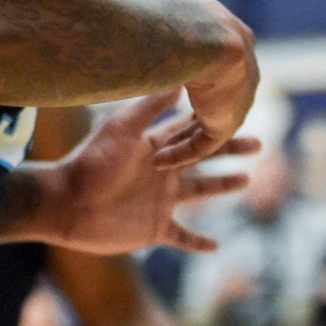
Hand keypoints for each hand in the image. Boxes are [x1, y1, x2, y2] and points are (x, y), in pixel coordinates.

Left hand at [52, 89, 258, 253]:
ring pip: (199, 192)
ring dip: (222, 186)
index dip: (212, 123)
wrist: (66, 204)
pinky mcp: (154, 229)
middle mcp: (160, 172)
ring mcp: (158, 200)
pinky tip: (215, 246)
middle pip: (203, 158)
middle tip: (259, 144)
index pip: (190, 131)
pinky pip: (182, 236)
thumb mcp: (121, 130)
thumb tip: (178, 79)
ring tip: (247, 180)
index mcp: (153, 148)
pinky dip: (197, 242)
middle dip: (229, 150)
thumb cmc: (90, 164)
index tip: (239, 111)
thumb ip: (148, 108)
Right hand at [146, 0, 257, 168]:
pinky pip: (202, 145)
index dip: (192, 74)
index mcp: (234, 46)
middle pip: (215, 101)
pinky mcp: (226, 123)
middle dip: (193, 116)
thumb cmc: (184, 15)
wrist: (205, 39)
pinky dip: (181, 154)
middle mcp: (241, 78)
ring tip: (158, 155)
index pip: (215, 66)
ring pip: (208, 127)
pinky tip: (160, 161)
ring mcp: (236, 103)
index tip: (168, 83)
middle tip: (166, 129)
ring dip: (183, 141)